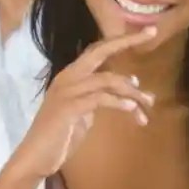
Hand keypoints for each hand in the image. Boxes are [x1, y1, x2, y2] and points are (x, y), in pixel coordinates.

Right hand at [5, 27, 158, 181]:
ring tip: (148, 104)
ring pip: (107, 80)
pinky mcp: (69, 107)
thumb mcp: (82, 110)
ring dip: (132, 92)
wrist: (36, 156)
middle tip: (152, 33)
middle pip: (100, 51)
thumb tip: (125, 86)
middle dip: (127, 41)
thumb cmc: (60, 136)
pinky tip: (132, 109)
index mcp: (71, 75)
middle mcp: (68, 77)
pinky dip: (119, 102)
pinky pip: (100, 98)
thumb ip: (98, 96)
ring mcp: (67, 90)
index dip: (121, 40)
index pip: (97, 50)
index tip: (148, 31)